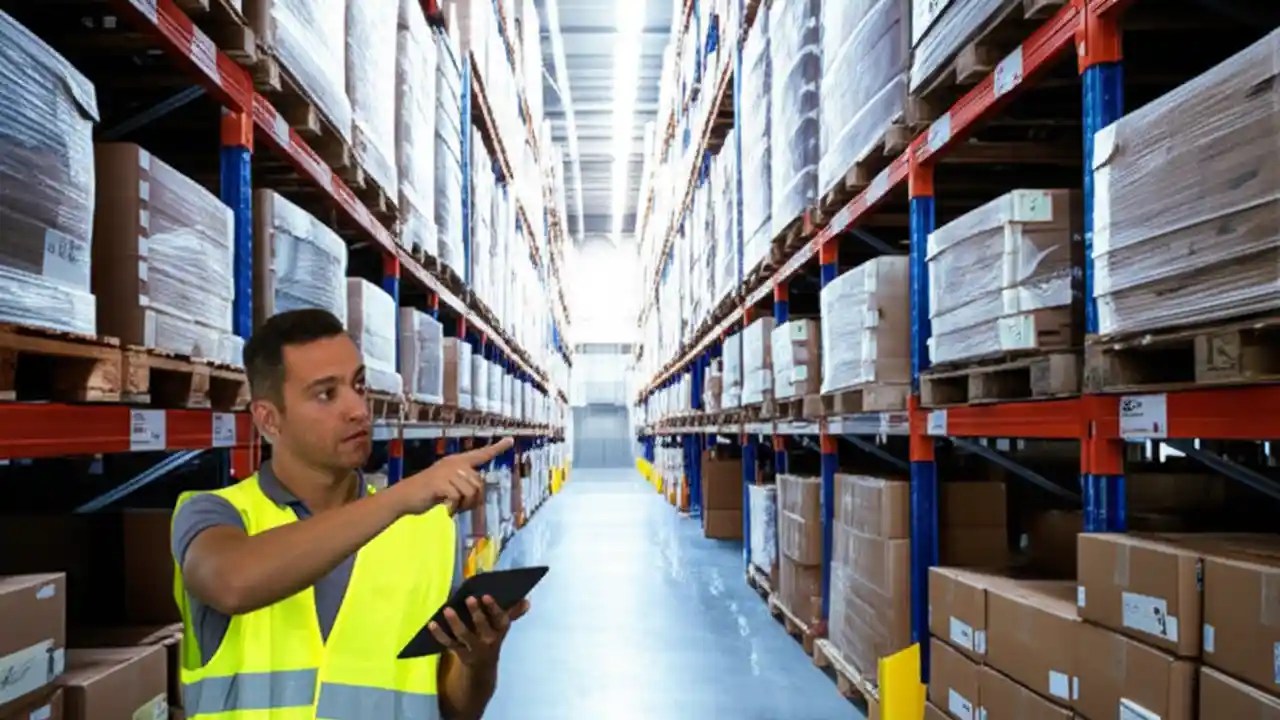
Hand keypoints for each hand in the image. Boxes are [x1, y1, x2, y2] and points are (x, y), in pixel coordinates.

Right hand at [390, 438, 513, 514]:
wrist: (404, 496)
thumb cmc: (428, 493)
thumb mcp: (449, 486)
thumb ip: (464, 485)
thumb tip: (480, 495)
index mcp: (458, 462)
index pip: (481, 454)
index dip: (497, 448)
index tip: (510, 440)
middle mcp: (454, 464)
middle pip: (479, 484)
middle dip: (473, 501)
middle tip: (459, 507)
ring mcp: (447, 472)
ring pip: (472, 492)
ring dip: (464, 506)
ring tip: (452, 508)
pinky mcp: (440, 482)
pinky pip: (458, 498)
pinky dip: (454, 509)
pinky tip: (447, 511)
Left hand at [429, 595, 530, 666]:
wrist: (483, 666)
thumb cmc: (492, 635)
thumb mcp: (502, 625)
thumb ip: (513, 611)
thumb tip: (527, 601)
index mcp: (501, 629)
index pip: (500, 618)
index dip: (493, 608)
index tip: (486, 595)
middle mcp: (490, 640)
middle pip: (482, 626)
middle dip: (476, 613)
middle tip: (468, 598)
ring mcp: (474, 648)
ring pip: (464, 635)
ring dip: (455, 623)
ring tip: (447, 609)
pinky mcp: (460, 654)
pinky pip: (449, 643)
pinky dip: (439, 634)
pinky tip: (432, 623)